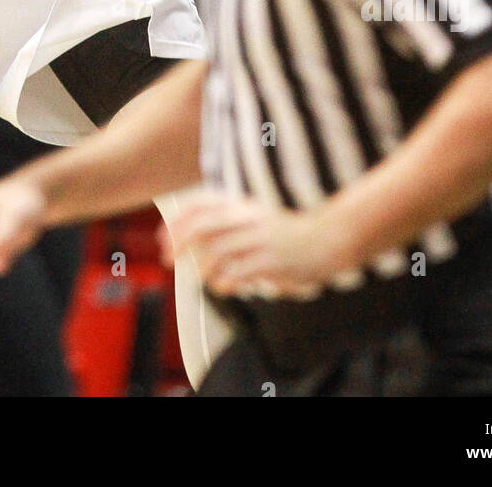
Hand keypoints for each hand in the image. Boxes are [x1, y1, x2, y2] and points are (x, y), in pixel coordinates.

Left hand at [162, 192, 336, 297]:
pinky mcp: (272, 260)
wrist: (329, 239)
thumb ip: (228, 227)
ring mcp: (260, 239)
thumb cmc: (290, 232)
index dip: (177, 222)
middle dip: (179, 243)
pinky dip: (225, 281)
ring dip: (203, 268)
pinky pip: (239, 272)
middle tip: (166, 261)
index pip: (201, 206)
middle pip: (204, 226)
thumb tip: (194, 242)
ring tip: (203, 278)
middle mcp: (249, 218)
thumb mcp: (257, 220)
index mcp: (244, 205)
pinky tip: (222, 287)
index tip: (162, 239)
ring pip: (218, 252)